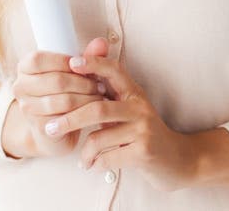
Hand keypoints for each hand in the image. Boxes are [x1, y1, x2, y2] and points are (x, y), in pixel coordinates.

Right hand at [6, 37, 108, 157]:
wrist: (58, 126)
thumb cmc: (66, 90)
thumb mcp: (75, 69)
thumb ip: (88, 55)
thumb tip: (101, 42)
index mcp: (25, 66)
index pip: (39, 59)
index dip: (64, 61)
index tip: (85, 65)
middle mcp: (20, 86)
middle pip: (56, 80)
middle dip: (83, 82)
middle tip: (100, 83)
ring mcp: (27, 108)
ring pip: (63, 100)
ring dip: (87, 97)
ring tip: (100, 95)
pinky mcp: (39, 126)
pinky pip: (65, 119)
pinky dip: (83, 113)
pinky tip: (92, 110)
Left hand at [43, 47, 196, 192]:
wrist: (178, 159)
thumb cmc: (145, 134)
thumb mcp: (129, 111)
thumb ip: (109, 97)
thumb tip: (79, 78)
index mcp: (134, 93)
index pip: (114, 70)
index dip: (94, 63)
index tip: (72, 62)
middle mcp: (139, 107)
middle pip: (97, 107)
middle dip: (70, 118)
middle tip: (50, 127)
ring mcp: (143, 129)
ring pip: (100, 137)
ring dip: (85, 152)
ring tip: (82, 160)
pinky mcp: (144, 152)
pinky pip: (108, 157)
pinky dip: (96, 164)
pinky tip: (94, 166)